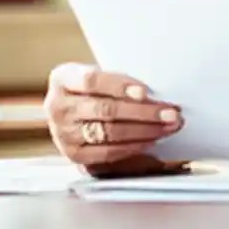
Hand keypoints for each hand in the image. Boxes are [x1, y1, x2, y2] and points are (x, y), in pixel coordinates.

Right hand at [43, 62, 185, 176]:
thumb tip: (159, 88)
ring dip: (145, 130)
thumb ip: (122, 80)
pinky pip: (106, 153)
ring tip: (169, 126)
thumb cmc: (98, 87)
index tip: (145, 92)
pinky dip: (133, 146)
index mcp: (63, 78)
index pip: (90, 80)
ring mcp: (62, 133)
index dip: (119, 86)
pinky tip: (152, 140)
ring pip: (108, 132)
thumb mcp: (102, 75)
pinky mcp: (73, 154)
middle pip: (105, 110)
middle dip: (144, 112)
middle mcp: (57, 106)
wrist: (76, 110)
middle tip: (171, 112)